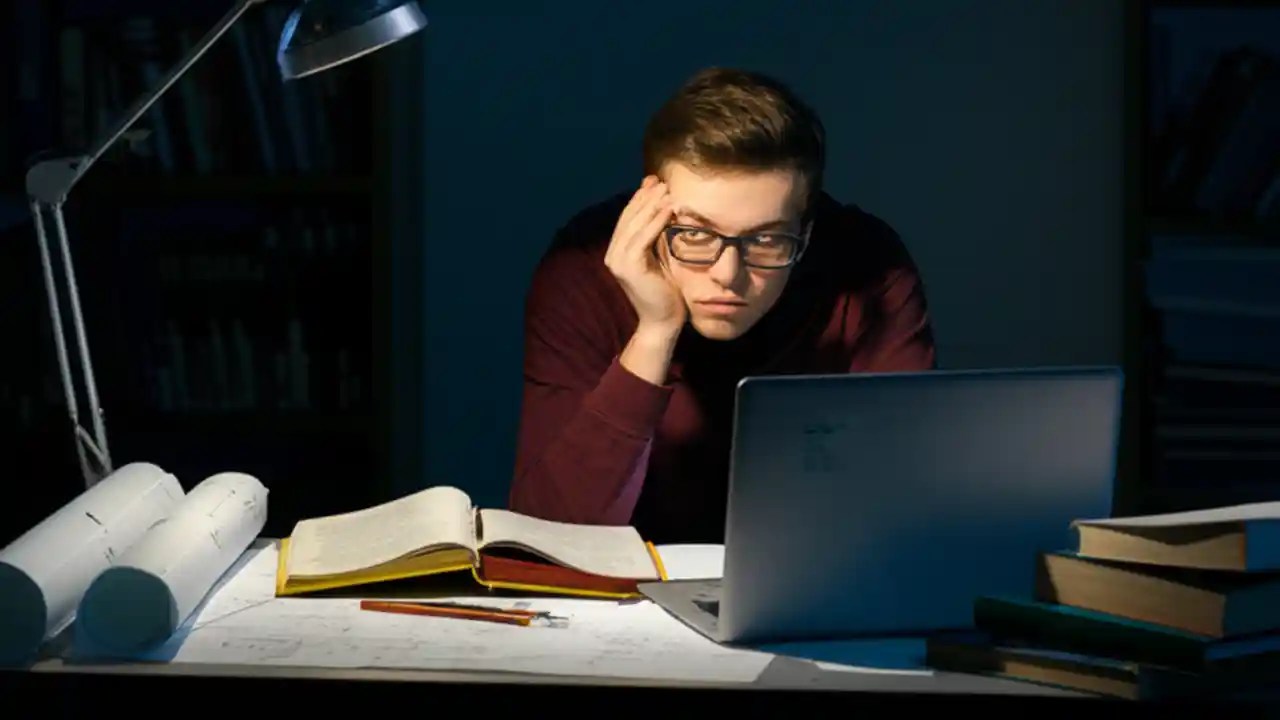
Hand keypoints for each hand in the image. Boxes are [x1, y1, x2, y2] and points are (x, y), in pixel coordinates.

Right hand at [604, 176, 685, 335]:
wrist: (662, 321)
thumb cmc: (666, 291)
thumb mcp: (659, 257)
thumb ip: (656, 235)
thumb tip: (663, 208)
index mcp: (617, 251)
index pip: (627, 217)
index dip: (640, 197)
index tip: (655, 181)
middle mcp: (613, 254)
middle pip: (629, 217)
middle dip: (646, 197)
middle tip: (663, 180)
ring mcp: (618, 260)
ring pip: (635, 224)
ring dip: (652, 204)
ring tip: (668, 189)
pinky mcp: (628, 267)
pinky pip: (643, 237)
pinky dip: (656, 220)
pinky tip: (669, 209)